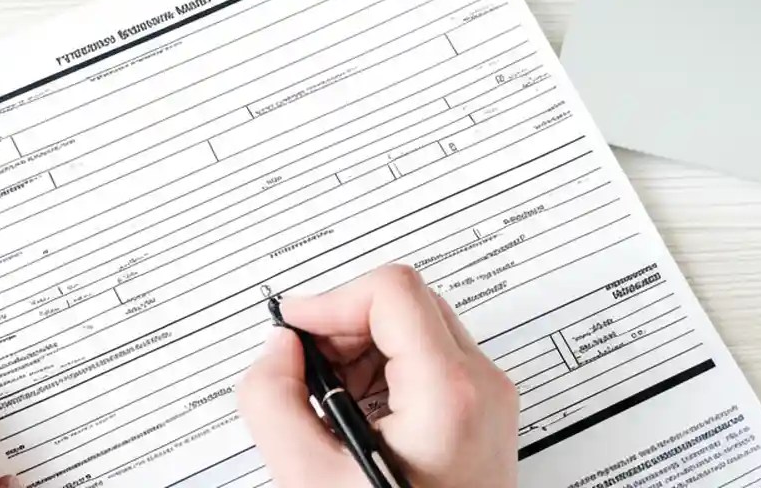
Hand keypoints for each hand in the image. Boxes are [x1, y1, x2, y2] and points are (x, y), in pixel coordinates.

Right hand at [238, 265, 519, 487]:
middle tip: (304, 367)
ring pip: (416, 327)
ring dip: (361, 351)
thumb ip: (273, 401)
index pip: (391, 290)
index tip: (294, 327)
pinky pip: (428, 361)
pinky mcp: (481, 415)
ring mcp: (488, 401)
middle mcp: (482, 387)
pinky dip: (383, 375)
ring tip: (330, 404)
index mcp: (450, 393)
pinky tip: (357, 418)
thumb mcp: (309, 480)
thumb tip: (277, 353)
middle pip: (404, 303)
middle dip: (343, 326)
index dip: (330, 299)